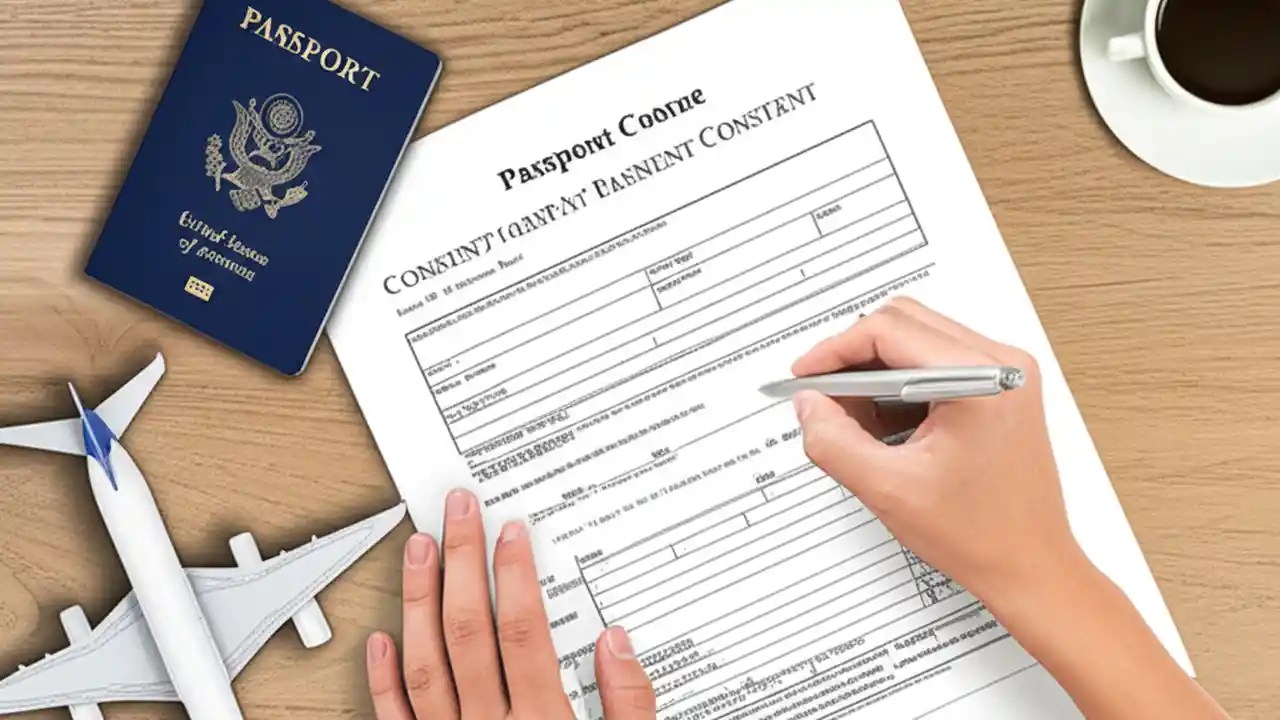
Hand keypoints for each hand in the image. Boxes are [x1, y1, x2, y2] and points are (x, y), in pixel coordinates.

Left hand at [366, 488, 656, 718]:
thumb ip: (629, 706)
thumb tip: (619, 644)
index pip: (523, 632)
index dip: (515, 575)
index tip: (511, 532)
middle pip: (470, 633)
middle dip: (463, 563)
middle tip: (458, 513)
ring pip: (427, 664)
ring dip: (420, 601)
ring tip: (419, 550)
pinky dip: (384, 679)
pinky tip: (380, 638)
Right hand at [791, 298, 1230, 719]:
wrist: (1030, 566)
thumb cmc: (983, 535)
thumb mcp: (888, 489)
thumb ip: (834, 441)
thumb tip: (809, 405)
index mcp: (980, 379)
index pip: (889, 330)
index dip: (835, 350)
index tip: (806, 375)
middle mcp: (1001, 364)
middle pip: (903, 323)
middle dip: (853, 358)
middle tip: (823, 397)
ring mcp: (1004, 374)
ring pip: (917, 340)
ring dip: (877, 373)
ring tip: (856, 421)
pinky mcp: (999, 389)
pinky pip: (935, 364)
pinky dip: (900, 386)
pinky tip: (885, 428)